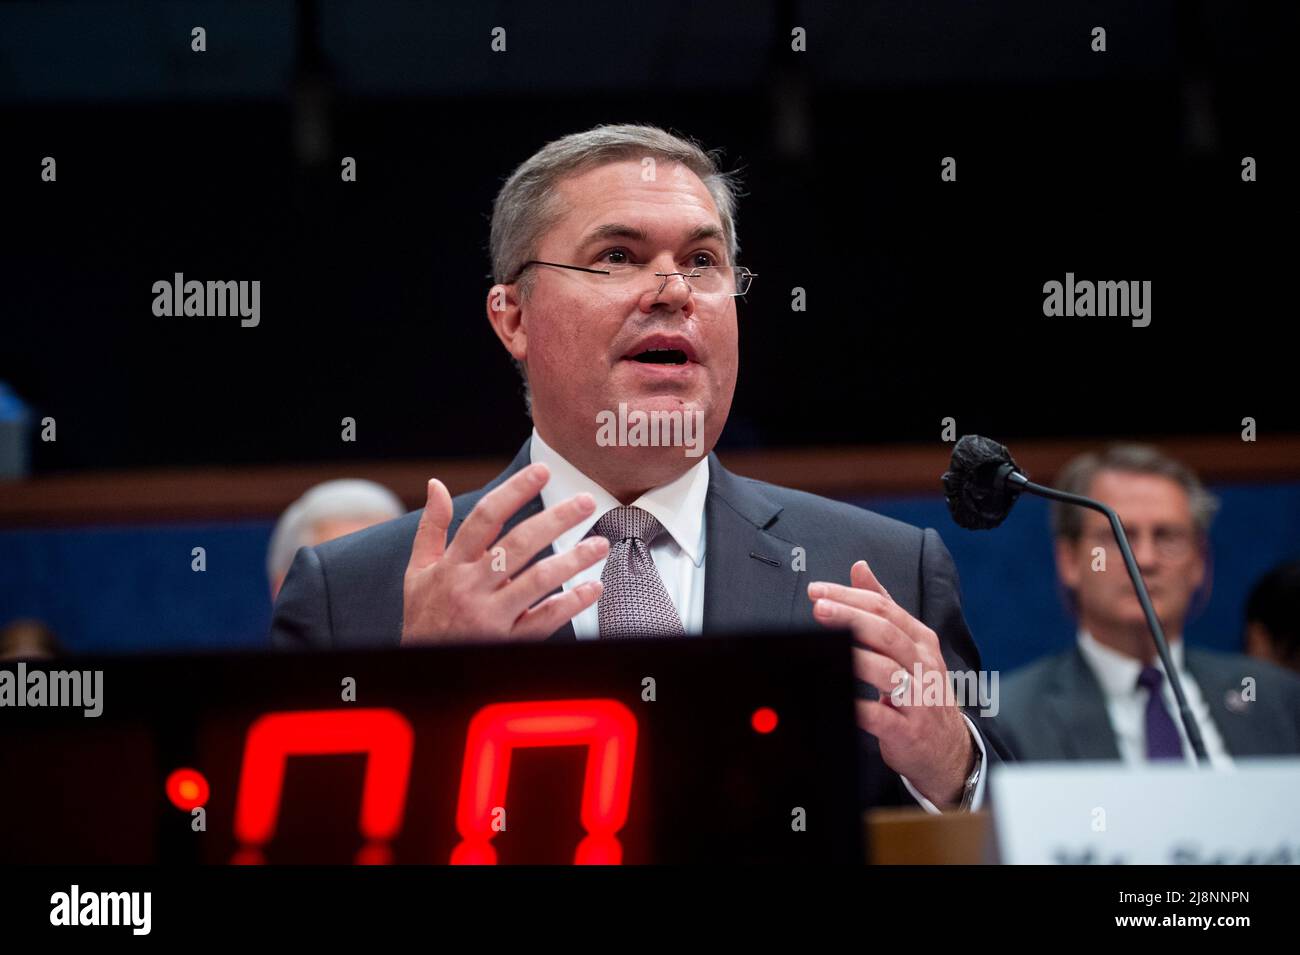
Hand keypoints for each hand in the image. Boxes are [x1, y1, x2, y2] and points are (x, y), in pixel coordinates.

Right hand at [401, 462, 609, 643]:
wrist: (419, 669)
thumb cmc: (424, 616)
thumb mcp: (418, 571)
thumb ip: (431, 528)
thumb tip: (436, 486)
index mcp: (451, 565)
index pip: (484, 518)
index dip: (514, 491)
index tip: (541, 472)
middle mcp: (471, 588)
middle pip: (518, 544)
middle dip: (556, 519)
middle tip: (585, 502)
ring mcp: (490, 617)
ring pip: (537, 581)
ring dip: (572, 560)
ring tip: (599, 544)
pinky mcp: (507, 643)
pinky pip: (544, 621)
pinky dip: (571, 604)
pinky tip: (592, 588)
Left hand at [808, 560, 973, 805]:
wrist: (948, 749)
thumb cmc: (922, 690)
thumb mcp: (910, 644)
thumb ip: (884, 606)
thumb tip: (860, 568)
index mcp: (921, 641)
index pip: (885, 610)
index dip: (850, 597)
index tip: (818, 591)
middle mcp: (923, 665)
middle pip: (886, 634)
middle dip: (850, 618)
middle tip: (819, 608)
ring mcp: (918, 699)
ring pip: (886, 671)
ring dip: (854, 656)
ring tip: (825, 644)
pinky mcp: (907, 731)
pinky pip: (879, 716)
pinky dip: (858, 706)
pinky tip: (838, 695)